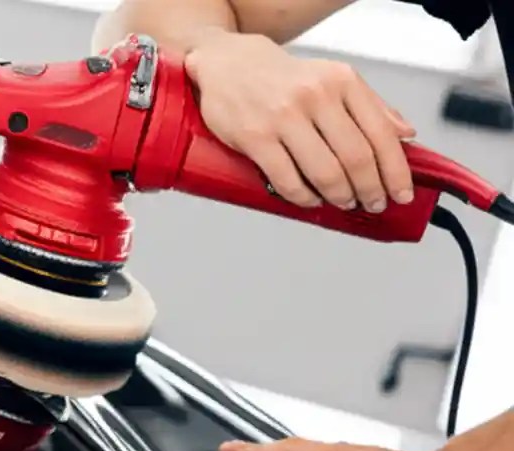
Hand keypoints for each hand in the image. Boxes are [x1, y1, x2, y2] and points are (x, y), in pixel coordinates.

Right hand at [185, 29, 415, 211]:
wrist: (228, 64)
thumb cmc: (282, 78)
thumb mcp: (332, 78)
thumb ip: (370, 106)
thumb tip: (405, 134)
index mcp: (341, 81)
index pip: (381, 133)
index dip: (395, 171)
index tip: (400, 192)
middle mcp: (315, 96)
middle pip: (356, 157)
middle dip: (369, 189)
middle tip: (372, 202)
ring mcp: (283, 117)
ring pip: (324, 172)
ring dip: (340, 196)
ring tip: (343, 201)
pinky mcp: (255, 137)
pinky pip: (287, 179)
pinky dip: (304, 198)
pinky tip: (311, 200)